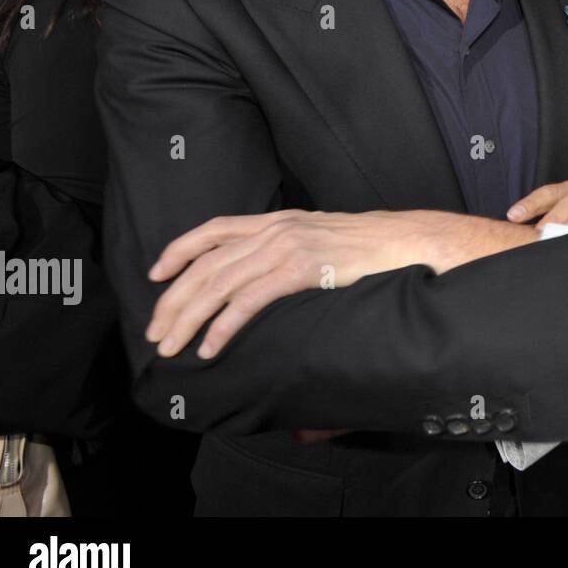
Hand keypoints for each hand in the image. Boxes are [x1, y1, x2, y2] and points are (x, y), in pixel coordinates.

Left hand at [145, 209, 535, 359]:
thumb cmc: (375, 249)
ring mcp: (289, 245)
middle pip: (207, 262)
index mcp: (280, 220)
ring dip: (189, 317)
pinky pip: (249, 300)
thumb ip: (296, 255)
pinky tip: (213, 347)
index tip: (156, 274)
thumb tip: (276, 284)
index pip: (215, 229)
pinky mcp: (302, 268)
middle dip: (174, 299)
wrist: (411, 242)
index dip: (179, 250)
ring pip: (220, 282)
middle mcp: (277, 228)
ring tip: (173, 347)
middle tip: (156, 332)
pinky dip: (224, 326)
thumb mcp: (326, 243)